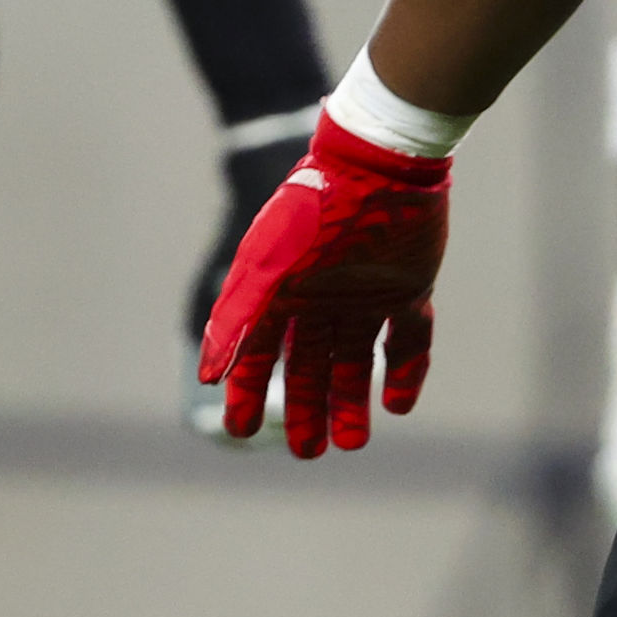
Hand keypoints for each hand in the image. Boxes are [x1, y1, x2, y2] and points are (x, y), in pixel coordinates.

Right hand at [195, 111, 445, 457]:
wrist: (381, 164)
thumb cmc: (313, 212)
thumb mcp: (266, 266)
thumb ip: (237, 319)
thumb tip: (208, 375)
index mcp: (282, 295)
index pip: (258, 357)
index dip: (247, 394)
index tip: (241, 431)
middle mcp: (321, 300)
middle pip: (308, 368)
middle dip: (304, 410)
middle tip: (308, 452)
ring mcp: (366, 296)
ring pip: (355, 362)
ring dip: (350, 403)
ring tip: (349, 444)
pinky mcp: (408, 289)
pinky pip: (408, 341)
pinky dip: (404, 375)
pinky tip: (397, 406)